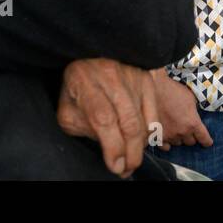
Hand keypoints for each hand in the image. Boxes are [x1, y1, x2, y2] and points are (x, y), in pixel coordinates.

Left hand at [57, 58, 158, 177]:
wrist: (91, 52)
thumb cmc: (77, 86)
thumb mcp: (68, 108)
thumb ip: (83, 128)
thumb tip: (109, 149)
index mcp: (84, 82)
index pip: (103, 119)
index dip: (112, 147)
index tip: (115, 166)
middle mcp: (111, 75)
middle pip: (128, 122)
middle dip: (130, 153)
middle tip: (126, 169)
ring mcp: (132, 75)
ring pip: (144, 120)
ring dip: (140, 147)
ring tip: (132, 159)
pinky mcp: (147, 77)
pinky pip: (154, 113)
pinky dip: (150, 133)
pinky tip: (140, 141)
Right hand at [153, 72, 212, 150]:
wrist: (154, 89)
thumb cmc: (173, 90)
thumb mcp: (191, 98)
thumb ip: (194, 111)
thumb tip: (195, 117)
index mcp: (192, 123)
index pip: (204, 139)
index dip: (206, 141)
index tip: (207, 142)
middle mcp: (182, 132)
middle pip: (190, 142)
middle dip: (190, 136)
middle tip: (187, 128)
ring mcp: (169, 136)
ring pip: (178, 143)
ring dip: (179, 138)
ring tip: (175, 128)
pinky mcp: (157, 136)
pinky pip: (165, 147)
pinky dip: (167, 143)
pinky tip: (167, 137)